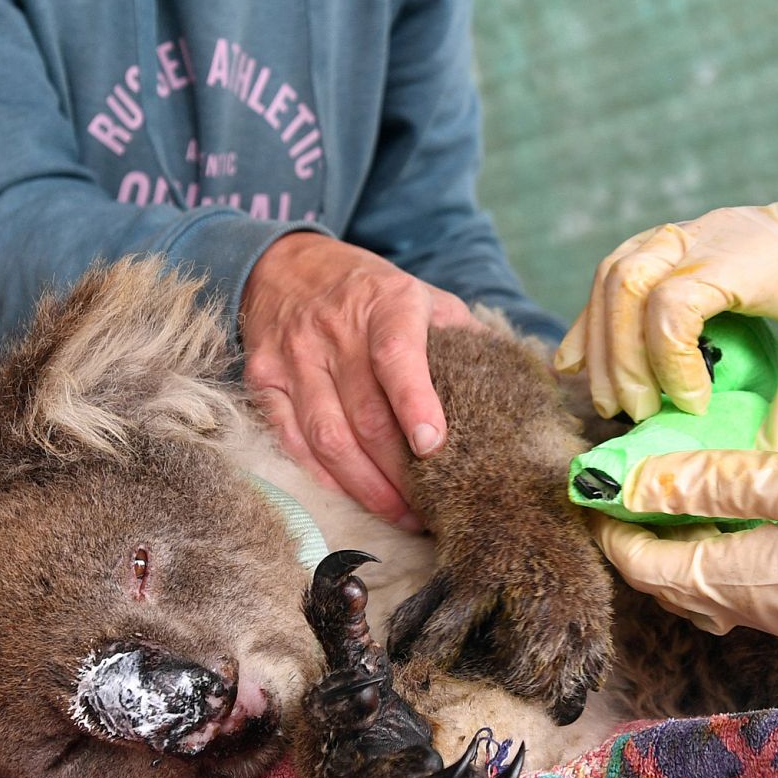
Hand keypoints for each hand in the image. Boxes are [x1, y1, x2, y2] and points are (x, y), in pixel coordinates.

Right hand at [241, 233, 477, 528]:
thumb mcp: (420, 292)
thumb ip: (462, 334)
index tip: (433, 444)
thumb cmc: (368, 290)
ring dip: (365, 485)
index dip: (415, 402)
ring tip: (399, 513)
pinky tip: (351, 494)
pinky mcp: (263, 379)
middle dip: (400, 472)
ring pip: (328, 436)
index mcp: (386, 304)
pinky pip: (291, 439)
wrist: (284, 264)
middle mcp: (335, 330)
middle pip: (366, 414)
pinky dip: (322, 475)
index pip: (397, 355)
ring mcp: (294, 356)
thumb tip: (514, 381)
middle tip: (433, 508)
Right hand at [555, 119, 777, 451]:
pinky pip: (616, 272)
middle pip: (625, 284)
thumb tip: (766, 465)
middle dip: (620, 358)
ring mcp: (684, 233)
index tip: (696, 407)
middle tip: (638, 415)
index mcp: (743, 256)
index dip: (670, 363)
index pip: (673, 304)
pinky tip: (577, 361)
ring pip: (611, 274)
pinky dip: (594, 319)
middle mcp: (703, 236)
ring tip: (610, 401)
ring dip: (600, 340)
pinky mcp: (676, 243)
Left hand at [594, 445, 777, 654]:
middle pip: (668, 580)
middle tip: (616, 482)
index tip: (590, 483)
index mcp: (746, 579)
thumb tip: (640, 480)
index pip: (648, 565)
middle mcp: (757, 607)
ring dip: (673, 542)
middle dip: (633, 535)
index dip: (611, 527)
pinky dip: (713, 547)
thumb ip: (720, 479)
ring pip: (703, 583)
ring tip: (662, 487)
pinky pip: (738, 582)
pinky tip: (725, 506)